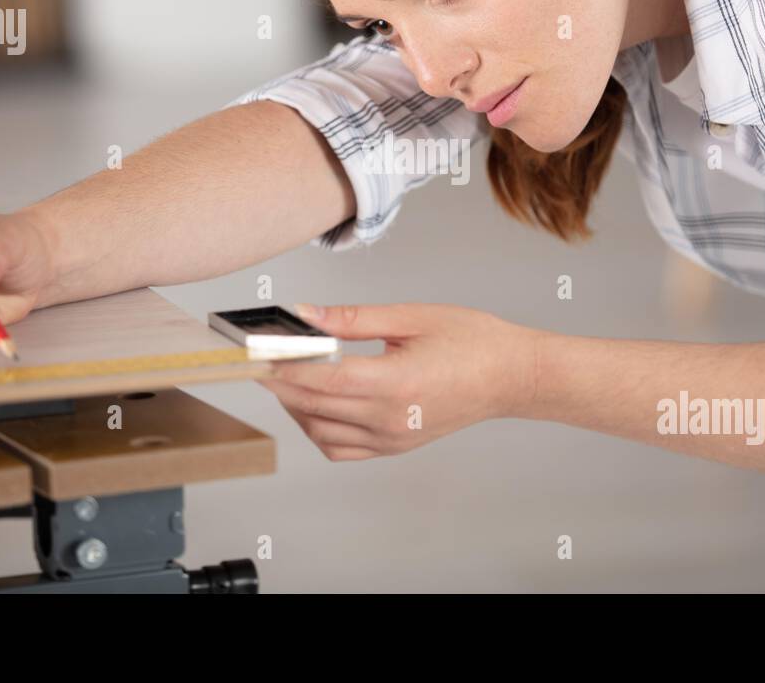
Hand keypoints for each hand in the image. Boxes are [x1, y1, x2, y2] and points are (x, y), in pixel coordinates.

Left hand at [255, 302, 539, 460]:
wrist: (511, 376)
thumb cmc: (472, 340)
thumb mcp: (411, 317)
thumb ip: (352, 319)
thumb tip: (305, 315)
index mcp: (396, 383)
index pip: (320, 380)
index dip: (280, 366)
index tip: (253, 350)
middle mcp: (389, 419)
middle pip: (312, 405)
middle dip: (277, 381)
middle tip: (257, 356)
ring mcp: (391, 439)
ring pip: (319, 432)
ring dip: (295, 405)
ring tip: (289, 372)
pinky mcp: (393, 447)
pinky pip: (339, 448)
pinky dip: (317, 428)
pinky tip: (316, 400)